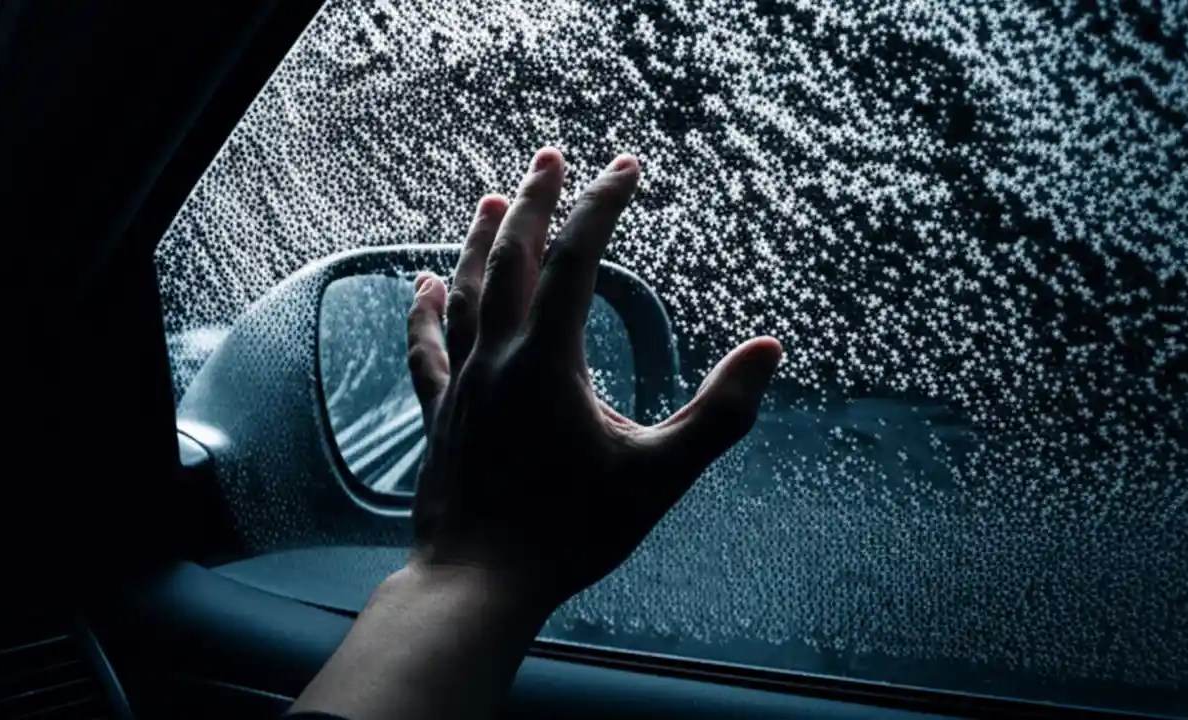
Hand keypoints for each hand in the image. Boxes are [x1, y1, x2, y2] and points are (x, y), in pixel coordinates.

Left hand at [406, 147, 781, 612]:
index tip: (625, 165)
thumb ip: (719, 415)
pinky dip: (423, 312)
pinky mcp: (440, 415)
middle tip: (548, 156)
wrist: (481, 583)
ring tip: (493, 202)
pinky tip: (418, 284)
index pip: (577, 260)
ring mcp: (461, 385)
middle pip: (513, 260)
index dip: (601, 204)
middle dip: (535, 203)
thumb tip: (768, 351)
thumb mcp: (659, 477)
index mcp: (549, 361)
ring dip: (482, 244)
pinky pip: (427, 348)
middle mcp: (497, 358)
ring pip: (466, 295)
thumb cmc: (570, 533)